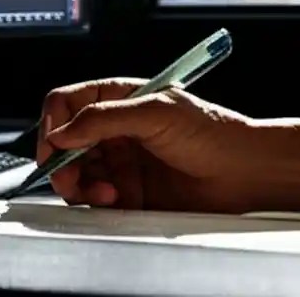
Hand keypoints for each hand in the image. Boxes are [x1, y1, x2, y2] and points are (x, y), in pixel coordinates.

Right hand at [37, 78, 263, 212]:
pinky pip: (94, 198)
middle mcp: (113, 129)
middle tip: (69, 178)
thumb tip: (61, 132)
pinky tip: (115, 198)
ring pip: (74, 173)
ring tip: (104, 192)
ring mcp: (119, 161)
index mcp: (117, 98)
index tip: (56, 146)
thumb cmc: (212, 133)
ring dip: (79, 185)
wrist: (245, 173)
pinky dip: (96, 201)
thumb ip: (103, 119)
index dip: (53, 124)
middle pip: (63, 143)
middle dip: (61, 162)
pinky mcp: (127, 191)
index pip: (65, 104)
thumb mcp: (155, 112)